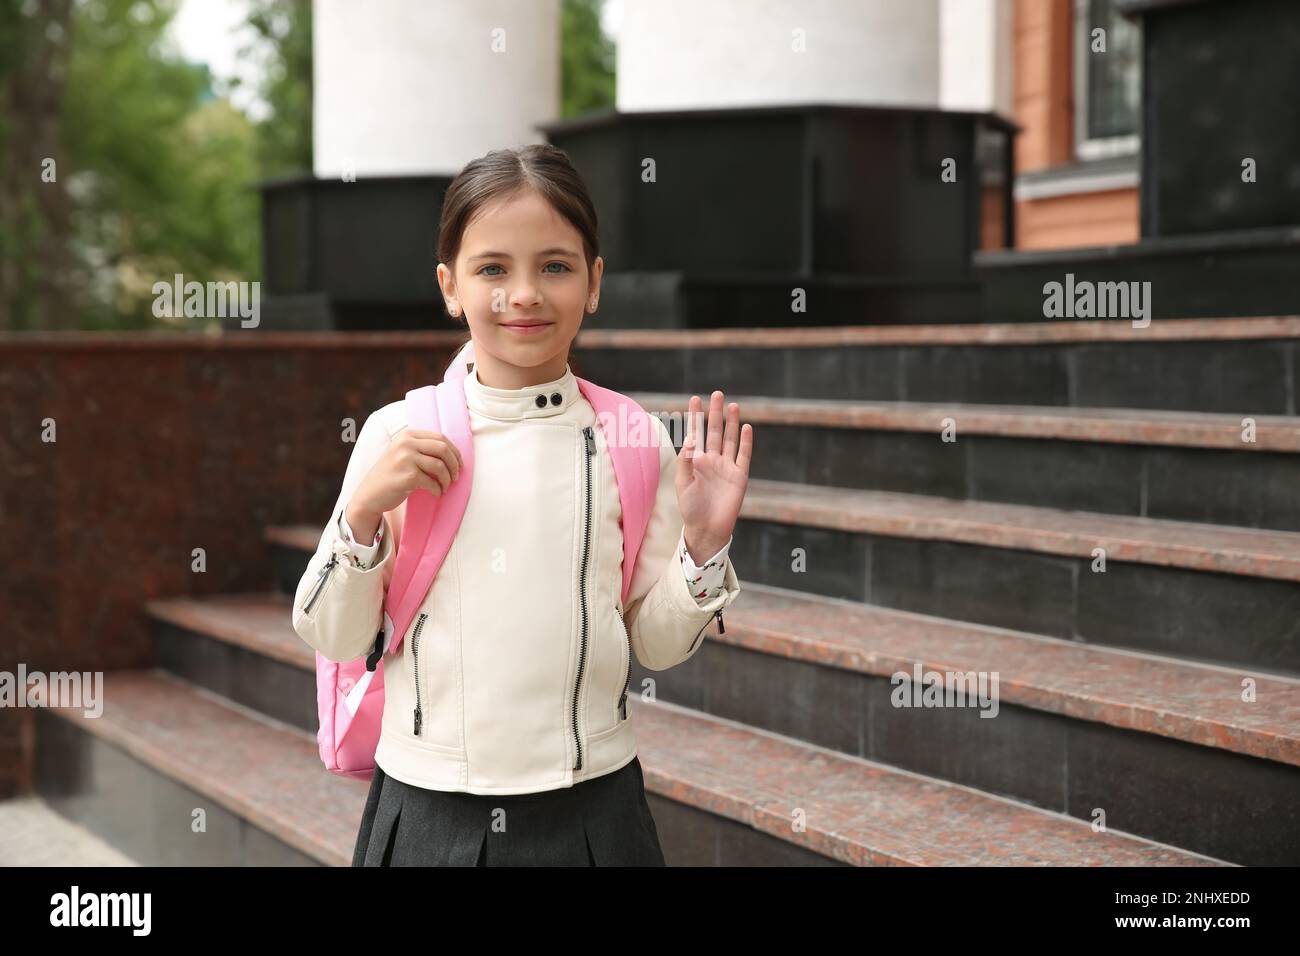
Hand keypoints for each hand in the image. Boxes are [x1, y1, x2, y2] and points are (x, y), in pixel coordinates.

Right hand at [349, 428, 464, 536]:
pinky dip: (438, 490)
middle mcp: (406, 443)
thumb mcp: (403, 453)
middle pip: (443, 449)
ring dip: (447, 480)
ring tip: (445, 487)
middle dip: (454, 464)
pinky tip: (436, 494)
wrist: (369, 494)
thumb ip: (422, 448)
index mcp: (407, 435)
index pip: (440, 437)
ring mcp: (405, 458)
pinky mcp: (407, 476)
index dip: (454, 451)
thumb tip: (454, 455)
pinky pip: (432, 482)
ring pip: (440, 466)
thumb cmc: (391, 475)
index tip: (459, 464)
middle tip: (455, 477)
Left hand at [676, 391, 751, 562]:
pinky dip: (746, 442)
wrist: (707, 529)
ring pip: (730, 439)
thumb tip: (690, 439)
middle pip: (714, 431)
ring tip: (732, 405)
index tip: (695, 398)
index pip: (696, 433)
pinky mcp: (740, 476)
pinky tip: (746, 427)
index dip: (696, 416)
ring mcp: (727, 467)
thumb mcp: (683, 484)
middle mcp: (712, 460)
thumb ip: (686, 461)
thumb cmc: (690, 508)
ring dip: (731, 422)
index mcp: (696, 460)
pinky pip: (744, 455)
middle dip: (715, 413)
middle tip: (717, 393)